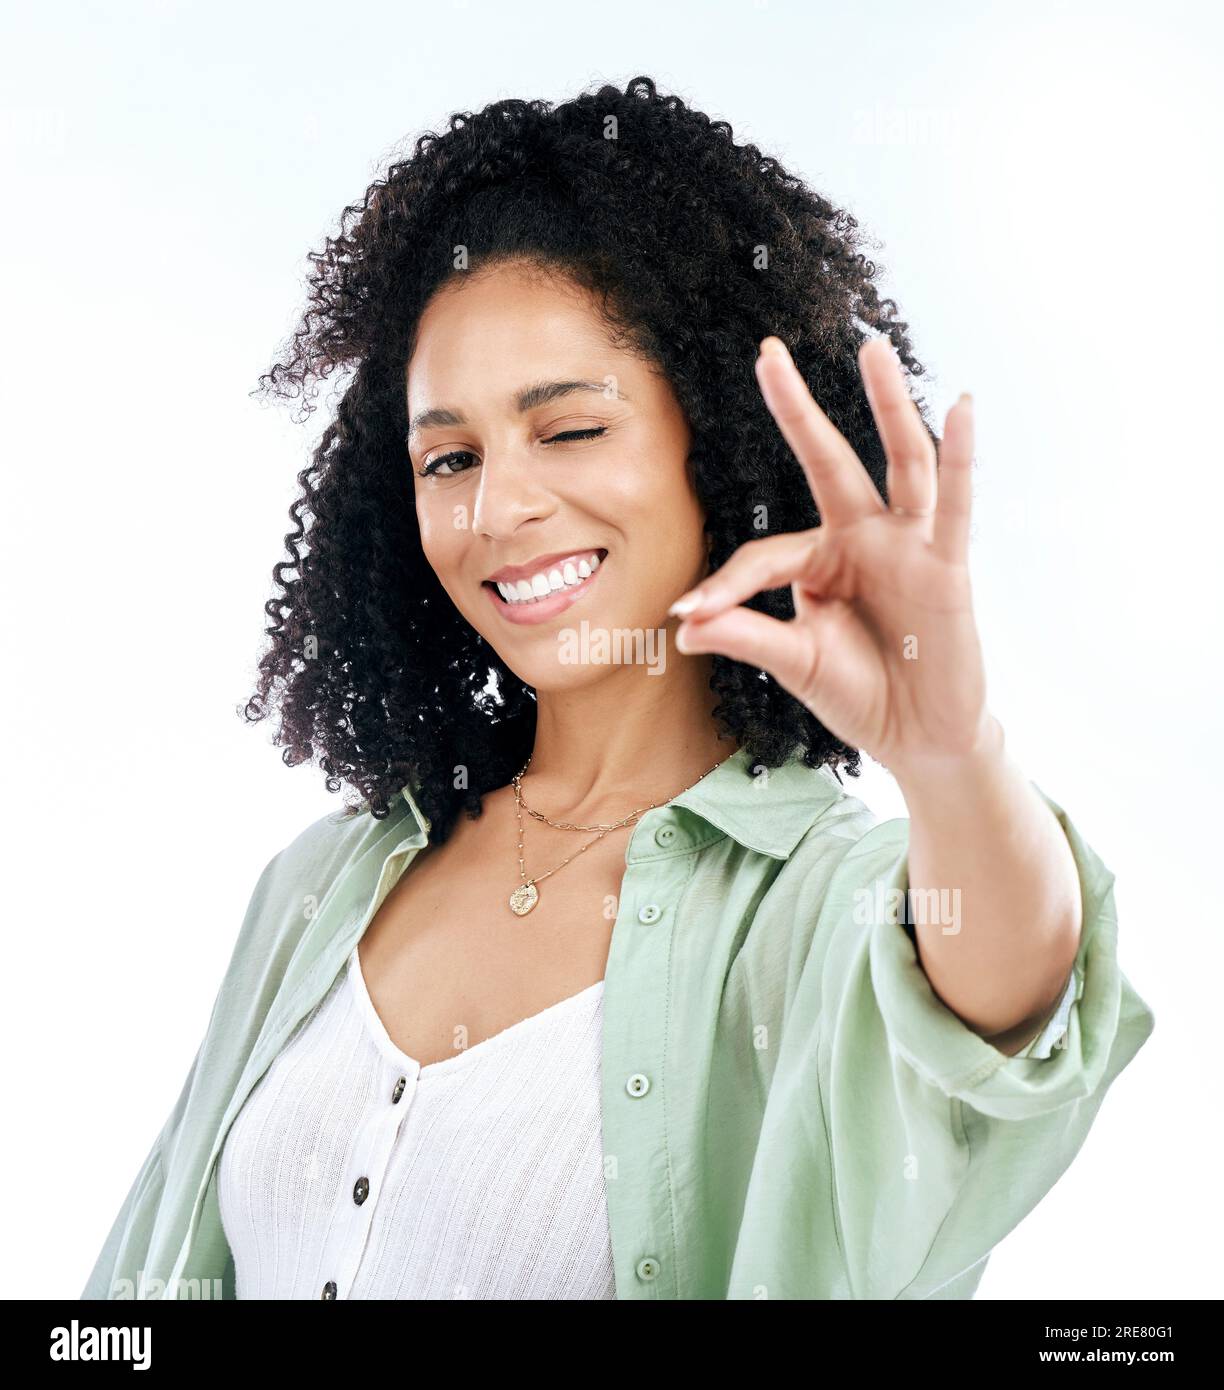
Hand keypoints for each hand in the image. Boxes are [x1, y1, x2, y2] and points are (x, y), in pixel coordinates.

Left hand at [669, 335, 989, 775]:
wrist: (919, 736)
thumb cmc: (857, 694)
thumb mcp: (794, 663)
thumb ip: (746, 637)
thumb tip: (683, 625)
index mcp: (818, 563)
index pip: (763, 557)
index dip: (725, 585)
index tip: (686, 612)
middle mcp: (861, 539)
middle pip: (826, 462)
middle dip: (797, 410)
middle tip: (767, 352)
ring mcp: (907, 547)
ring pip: (899, 464)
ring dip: (886, 407)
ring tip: (871, 348)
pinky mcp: (946, 566)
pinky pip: (953, 506)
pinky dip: (960, 458)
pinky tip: (961, 407)